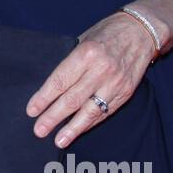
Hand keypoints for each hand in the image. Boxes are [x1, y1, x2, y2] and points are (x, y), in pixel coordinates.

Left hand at [25, 12, 159, 149]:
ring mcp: (115, 83)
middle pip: (72, 99)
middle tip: (39, 130)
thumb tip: (52, 87)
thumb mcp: (84, 40)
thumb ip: (71, 63)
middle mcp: (101, 70)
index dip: (44, 98)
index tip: (32, 110)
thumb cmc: (107, 33)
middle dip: (53, 117)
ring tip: (58, 140)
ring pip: (90, 111)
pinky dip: (89, 123)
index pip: (60, 81)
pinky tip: (77, 131)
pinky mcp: (126, 93)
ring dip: (72, 128)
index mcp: (86, 54)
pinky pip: (104, 112)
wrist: (140, 32)